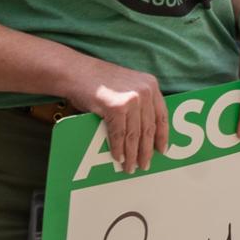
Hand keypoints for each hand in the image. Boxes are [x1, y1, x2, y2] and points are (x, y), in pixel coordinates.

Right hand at [68, 58, 168, 173]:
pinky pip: (119, 134)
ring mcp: (132, 99)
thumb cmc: (99, 82)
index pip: (162, 115)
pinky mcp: (116, 107)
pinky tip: (118, 158)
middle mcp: (145, 91)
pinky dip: (118, 149)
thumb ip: (139, 103)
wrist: (76, 72)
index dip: (163, 135)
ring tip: (131, 168)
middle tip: (145, 165)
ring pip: (135, 134)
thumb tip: (144, 133)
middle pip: (149, 128)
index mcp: (151, 85)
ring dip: (133, 154)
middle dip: (147, 150)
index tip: (163, 150)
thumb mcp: (128, 86)